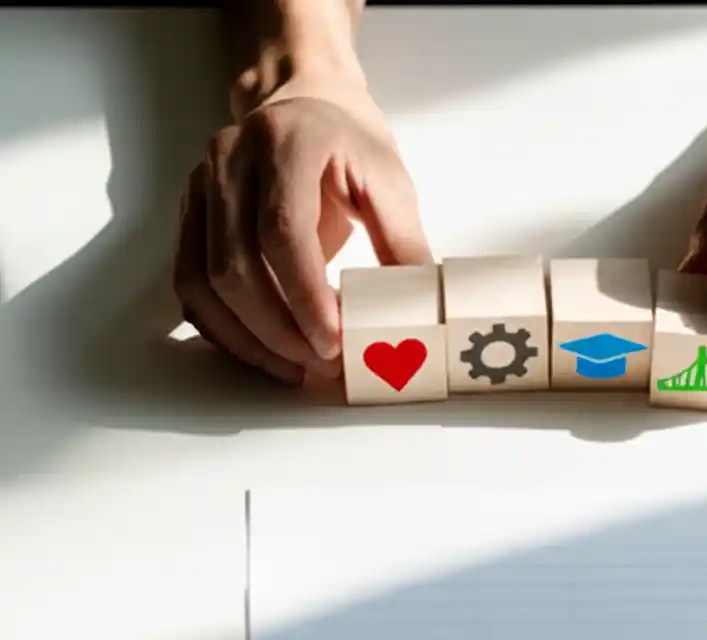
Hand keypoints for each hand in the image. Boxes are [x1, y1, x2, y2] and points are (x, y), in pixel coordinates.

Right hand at [174, 76, 429, 384]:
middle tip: (322, 365)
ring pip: (203, 281)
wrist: (303, 102)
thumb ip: (403, 241)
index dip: (304, 296)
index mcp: (285, 145)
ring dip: (248, 337)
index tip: (334, 341)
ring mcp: (201, 188)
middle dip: (278, 329)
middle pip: (235, 265)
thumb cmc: (349, 143)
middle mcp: (229, 162)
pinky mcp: (190, 215)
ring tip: (296, 369)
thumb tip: (414, 309)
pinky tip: (262, 351)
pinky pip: (190, 283)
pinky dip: (223, 326)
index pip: (282, 232)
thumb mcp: (389, 180)